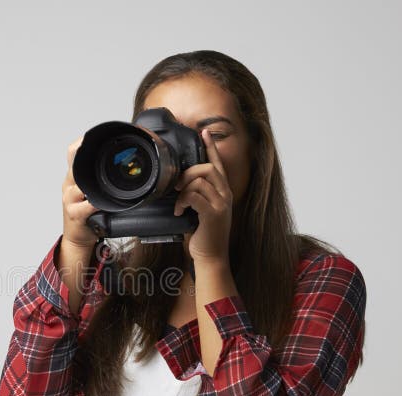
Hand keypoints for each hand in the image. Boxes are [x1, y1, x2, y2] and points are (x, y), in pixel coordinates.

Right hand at [62, 136, 100, 248]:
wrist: (78, 237)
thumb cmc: (88, 213)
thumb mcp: (91, 191)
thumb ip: (99, 178)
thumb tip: (122, 165)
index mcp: (74, 176)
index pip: (73, 153)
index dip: (80, 142)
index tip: (92, 136)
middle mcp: (69, 184)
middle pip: (74, 164)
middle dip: (87, 157)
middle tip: (103, 151)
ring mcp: (69, 198)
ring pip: (78, 183)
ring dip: (91, 181)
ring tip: (104, 178)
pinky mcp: (74, 213)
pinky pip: (84, 205)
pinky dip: (93, 202)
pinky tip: (100, 202)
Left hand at [173, 128, 232, 264]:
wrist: (211, 256)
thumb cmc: (204, 234)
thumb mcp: (200, 211)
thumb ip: (195, 195)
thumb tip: (178, 185)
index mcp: (222, 191)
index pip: (217, 163)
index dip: (210, 147)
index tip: (203, 132)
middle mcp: (225, 194)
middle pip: (206, 168)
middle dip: (187, 173)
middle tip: (176, 187)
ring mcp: (221, 203)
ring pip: (200, 180)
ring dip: (183, 190)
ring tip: (178, 204)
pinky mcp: (213, 213)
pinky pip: (195, 195)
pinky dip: (183, 201)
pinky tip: (179, 211)